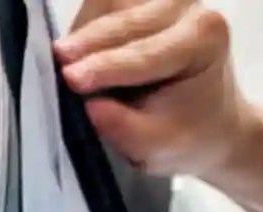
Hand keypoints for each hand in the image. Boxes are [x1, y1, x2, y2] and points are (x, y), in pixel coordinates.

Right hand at [53, 0, 259, 180]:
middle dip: (87, 43)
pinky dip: (85, 29)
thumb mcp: (158, 146)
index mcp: (204, 37)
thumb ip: (124, 128)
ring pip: (108, 8)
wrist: (207, 122)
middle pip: (124, 22)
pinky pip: (101, 6)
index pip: (147, 52)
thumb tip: (87, 107)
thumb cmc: (188, 135)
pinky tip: (77, 54)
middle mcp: (188, 5)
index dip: (106, 66)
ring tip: (64, 64)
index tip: (70, 79)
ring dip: (83, 35)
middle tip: (54, 62)